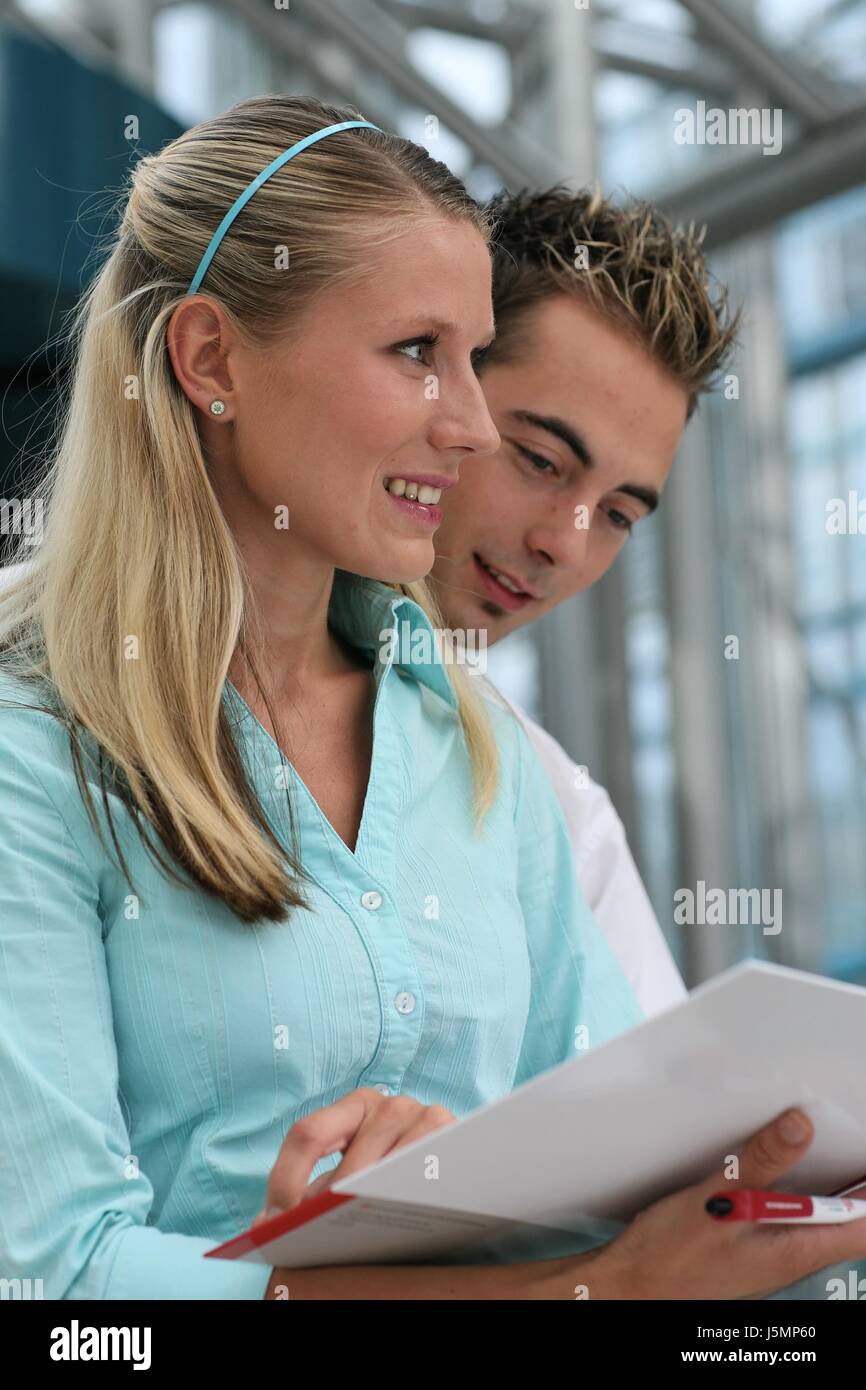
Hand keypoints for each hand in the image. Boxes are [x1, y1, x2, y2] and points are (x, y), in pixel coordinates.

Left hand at [252, 1088, 455, 1225]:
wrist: (456, 1159)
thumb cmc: (391, 1172)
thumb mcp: (348, 1176)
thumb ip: (308, 1197)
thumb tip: (264, 1227)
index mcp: (351, 1107)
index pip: (307, 1134)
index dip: (287, 1178)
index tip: (277, 1220)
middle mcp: (386, 1103)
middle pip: (349, 1158)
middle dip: (330, 1204)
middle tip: (318, 1236)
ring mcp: (420, 1113)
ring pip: (385, 1165)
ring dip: (368, 1202)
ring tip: (357, 1231)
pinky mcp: (449, 1129)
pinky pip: (422, 1165)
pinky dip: (406, 1192)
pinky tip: (398, 1213)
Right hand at [582, 1107, 865, 1299]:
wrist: (634, 1285)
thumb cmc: (672, 1259)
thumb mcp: (718, 1202)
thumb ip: (760, 1163)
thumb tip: (800, 1127)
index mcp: (795, 1248)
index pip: (862, 1226)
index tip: (863, 1153)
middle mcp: (792, 1254)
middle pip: (848, 1221)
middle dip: (854, 1184)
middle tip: (849, 1140)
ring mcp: (773, 1252)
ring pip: (818, 1218)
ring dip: (825, 1185)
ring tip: (819, 1144)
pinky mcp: (752, 1245)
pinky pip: (790, 1217)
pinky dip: (794, 1190)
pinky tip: (778, 1168)